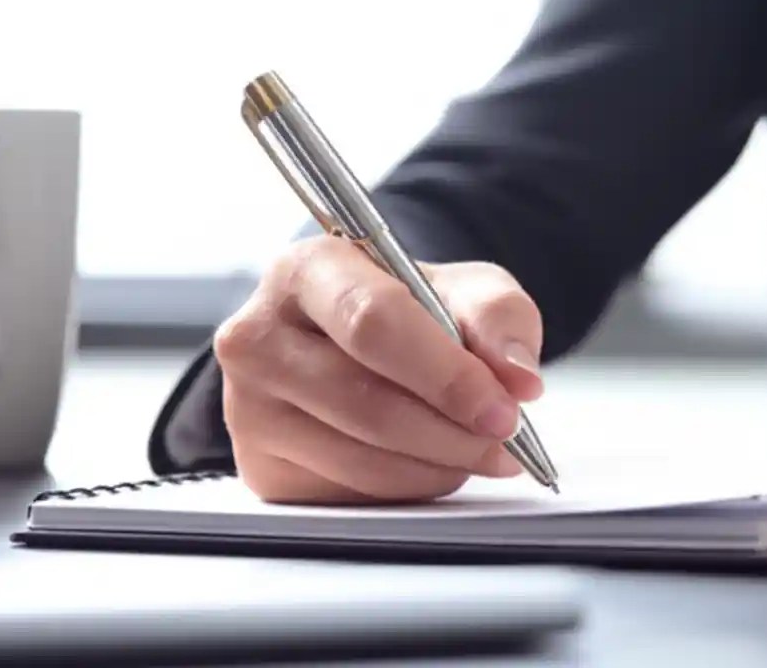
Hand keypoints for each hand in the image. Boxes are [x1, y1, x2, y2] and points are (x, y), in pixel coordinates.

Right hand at [213, 235, 543, 503]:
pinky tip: (431, 461)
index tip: (502, 410)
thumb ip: (498, 318)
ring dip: (441, 466)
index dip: (446, 375)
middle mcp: (257, 337)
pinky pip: (353, 494)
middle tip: (507, 442)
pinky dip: (411, 486)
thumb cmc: (406, 310)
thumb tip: (518, 379)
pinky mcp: (260, 468)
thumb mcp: (463, 290)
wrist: (353, 342)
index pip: (373, 324)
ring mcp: (248, 409)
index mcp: (306, 271)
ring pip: (363, 459)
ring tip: (479, 450)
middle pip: (368, 403)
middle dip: (454, 432)